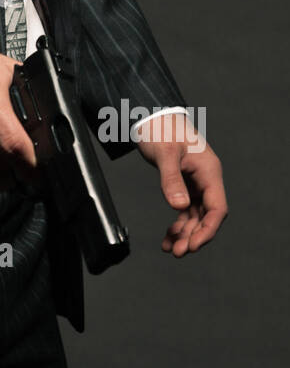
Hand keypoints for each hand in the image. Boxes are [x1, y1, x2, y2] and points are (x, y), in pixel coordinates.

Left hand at [134, 115, 227, 254]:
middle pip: (207, 216)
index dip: (207, 229)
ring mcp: (195, 182)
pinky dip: (177, 223)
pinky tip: (167, 236)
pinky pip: (185, 209)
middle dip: (193, 236)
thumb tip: (179, 206)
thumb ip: (171, 180)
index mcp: (209, 171)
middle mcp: (206, 178)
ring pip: (195, 216)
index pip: (217, 208)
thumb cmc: (161, 128)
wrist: (150, 115)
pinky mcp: (184, 183)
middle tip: (177, 252)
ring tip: (169, 248)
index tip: (192, 245)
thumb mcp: (165, 153)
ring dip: (184, 233)